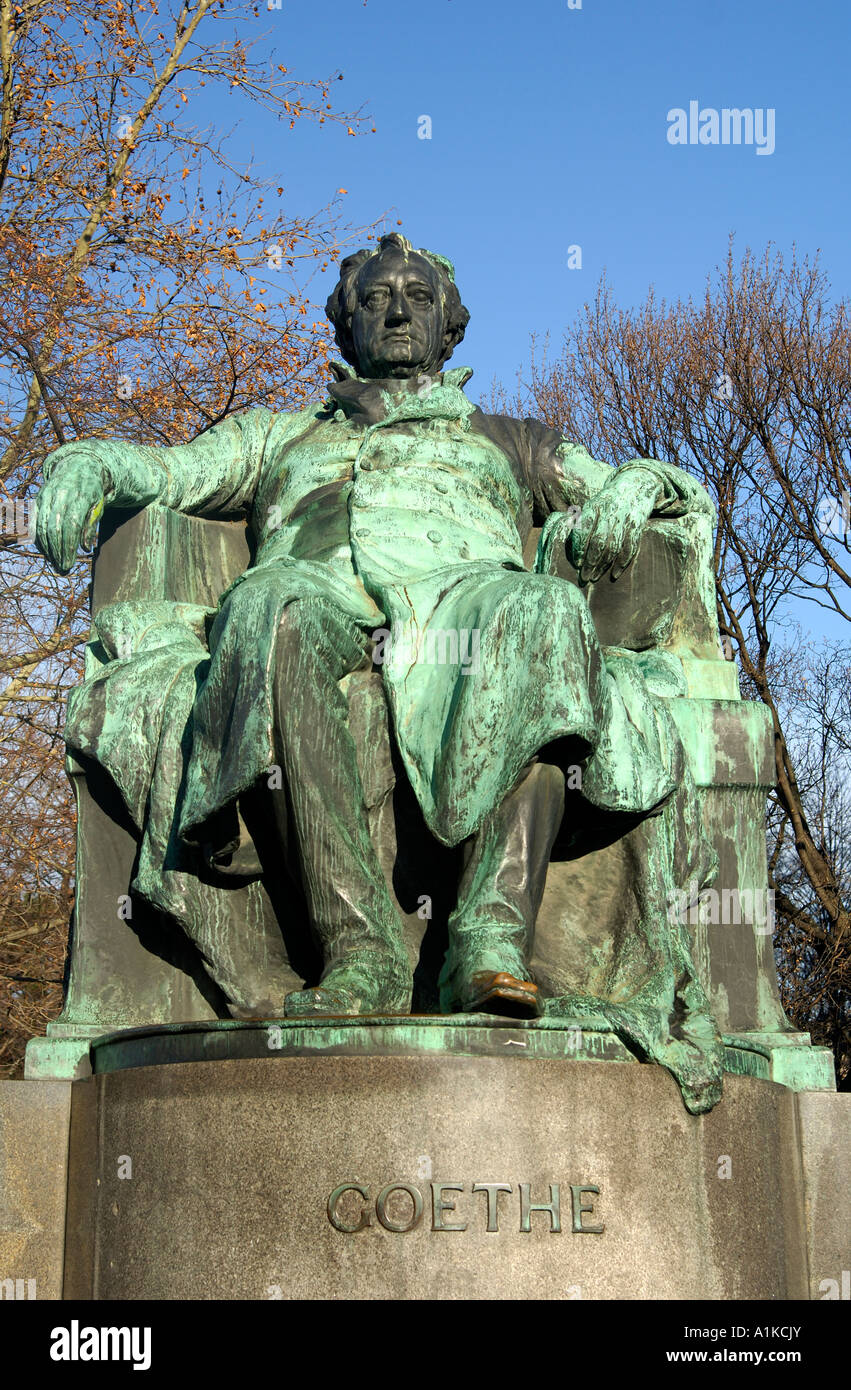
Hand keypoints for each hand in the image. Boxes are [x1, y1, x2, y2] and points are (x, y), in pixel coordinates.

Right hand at [34, 445, 107, 573]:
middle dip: (57, 552)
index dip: (68, 547)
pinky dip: (39, 539)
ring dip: (47, 549)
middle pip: (54, 529)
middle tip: (63, 570)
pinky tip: (47, 553)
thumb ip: (91, 526)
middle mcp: (60, 495)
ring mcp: (46, 496)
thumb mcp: (98, 506)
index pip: (71, 526)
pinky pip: (35, 522)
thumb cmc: (92, 492)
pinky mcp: (39, 499)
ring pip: (42, 527)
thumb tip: (85, 548)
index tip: (69, 564)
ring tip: (56, 564)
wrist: (79, 466)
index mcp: (79, 496)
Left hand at [567, 467, 660, 583]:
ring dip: (604, 565)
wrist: (635, 486)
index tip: (575, 564)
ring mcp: (624, 518)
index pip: (583, 530)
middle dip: (590, 562)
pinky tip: (614, 574)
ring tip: (595, 578)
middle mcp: (609, 511)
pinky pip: (630, 547)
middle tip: (583, 578)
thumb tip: (560, 545)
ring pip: (614, 546)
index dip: (579, 549)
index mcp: (593, 506)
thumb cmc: (606, 503)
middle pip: (599, 541)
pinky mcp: (638, 524)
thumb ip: (578, 522)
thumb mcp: (591, 506)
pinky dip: (622, 563)